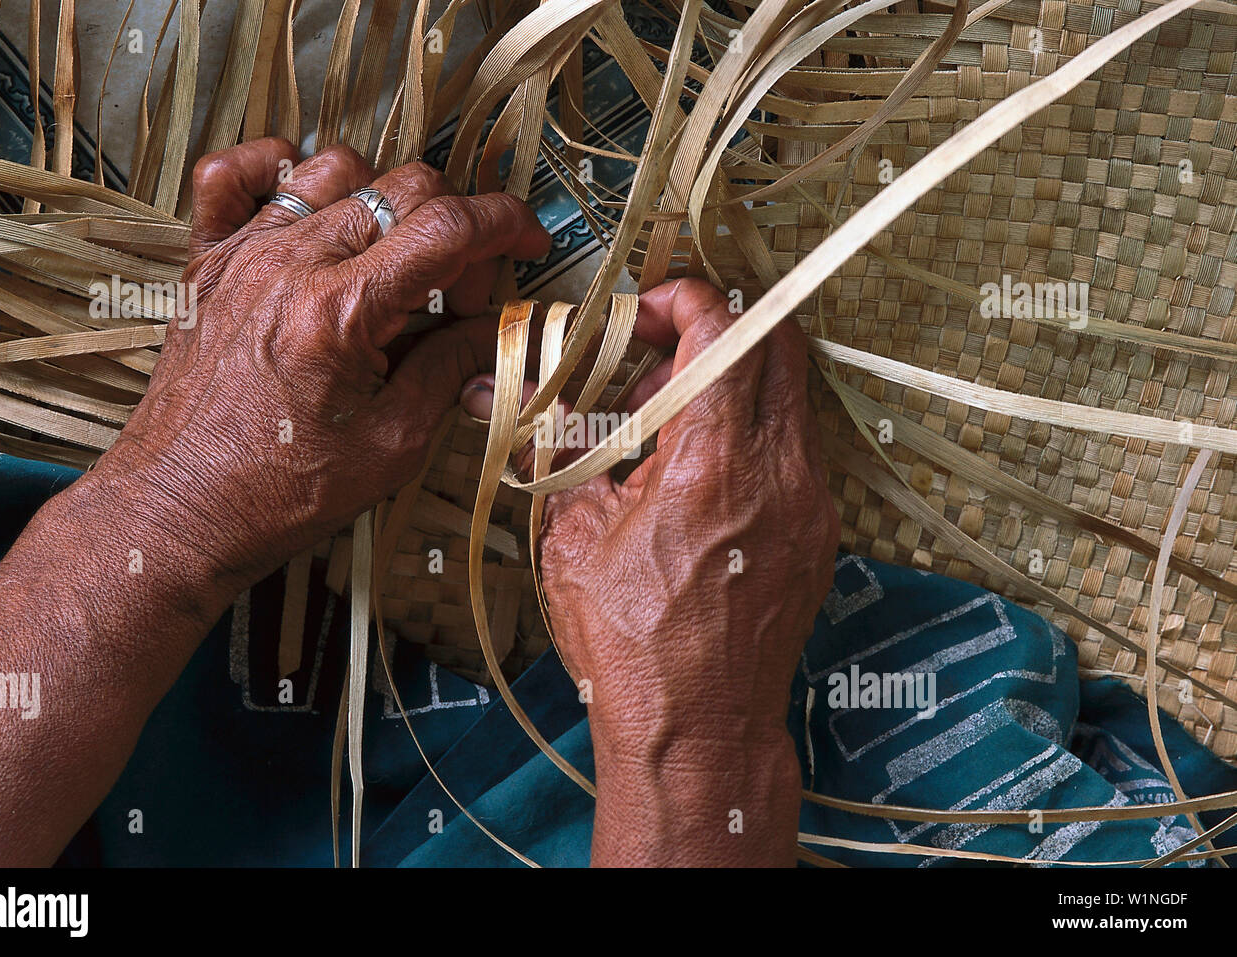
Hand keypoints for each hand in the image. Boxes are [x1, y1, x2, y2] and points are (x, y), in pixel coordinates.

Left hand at [86, 139, 550, 594]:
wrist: (180, 509)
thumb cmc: (282, 492)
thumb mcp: (393, 445)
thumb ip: (448, 370)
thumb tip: (491, 329)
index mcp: (342, 312)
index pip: (447, 227)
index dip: (506, 224)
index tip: (529, 242)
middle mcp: (290, 264)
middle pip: (402, 188)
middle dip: (455, 229)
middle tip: (460, 294)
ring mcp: (242, 254)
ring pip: (334, 168)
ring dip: (385, 199)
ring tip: (394, 259)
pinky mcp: (207, 263)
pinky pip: (232, 174)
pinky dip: (278, 169)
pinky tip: (310, 207)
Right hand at [463, 277, 838, 864]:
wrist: (700, 730)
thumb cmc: (633, 647)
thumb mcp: (573, 539)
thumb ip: (567, 452)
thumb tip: (548, 406)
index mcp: (717, 460)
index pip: (726, 329)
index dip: (685, 298)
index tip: (647, 308)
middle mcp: (781, 471)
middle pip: (778, 346)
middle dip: (713, 331)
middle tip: (654, 359)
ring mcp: (810, 503)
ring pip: (790, 397)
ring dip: (731, 384)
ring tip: (665, 424)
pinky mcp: (817, 533)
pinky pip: (793, 448)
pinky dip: (749, 433)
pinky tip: (696, 474)